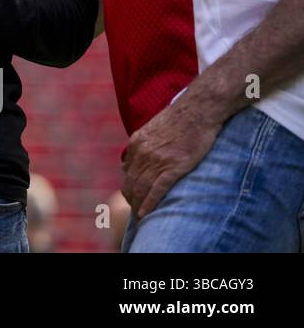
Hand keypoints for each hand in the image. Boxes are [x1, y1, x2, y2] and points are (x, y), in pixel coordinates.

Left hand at [122, 98, 222, 217]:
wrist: (198, 110)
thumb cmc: (181, 119)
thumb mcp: (153, 129)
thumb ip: (144, 144)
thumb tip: (139, 159)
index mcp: (137, 143)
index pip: (128, 172)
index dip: (129, 188)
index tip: (132, 198)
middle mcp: (143, 153)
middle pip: (131, 183)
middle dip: (131, 199)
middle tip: (135, 213)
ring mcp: (157, 160)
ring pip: (142, 188)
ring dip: (139, 204)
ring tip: (140, 217)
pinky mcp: (174, 166)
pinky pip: (157, 189)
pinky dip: (150, 203)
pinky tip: (146, 213)